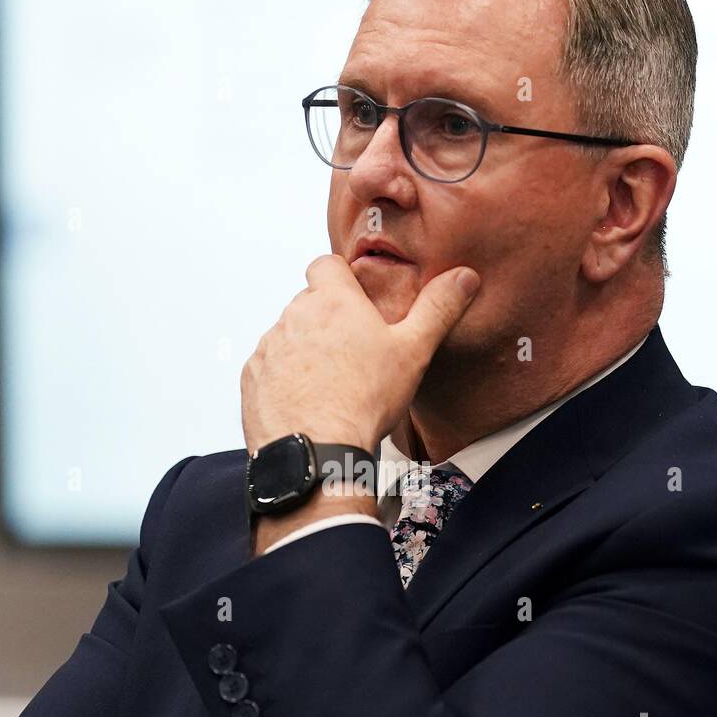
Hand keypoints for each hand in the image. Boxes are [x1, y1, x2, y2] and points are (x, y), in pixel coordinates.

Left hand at [241, 255, 479, 454]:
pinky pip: (269, 369)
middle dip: (327, 321)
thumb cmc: (364, 401)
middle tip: (353, 353)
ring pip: (288, 337)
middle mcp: (293, 316)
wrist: (316, 451)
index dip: (341, 279)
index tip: (355, 300)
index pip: (326, 264)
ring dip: (305, 351)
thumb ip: (438, 309)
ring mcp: (268, 347)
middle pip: (308, 304)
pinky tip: (308, 403)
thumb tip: (463, 277)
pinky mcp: (252, 378)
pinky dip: (285, 379)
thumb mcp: (413, 352)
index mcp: (332, 301)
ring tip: (332, 384)